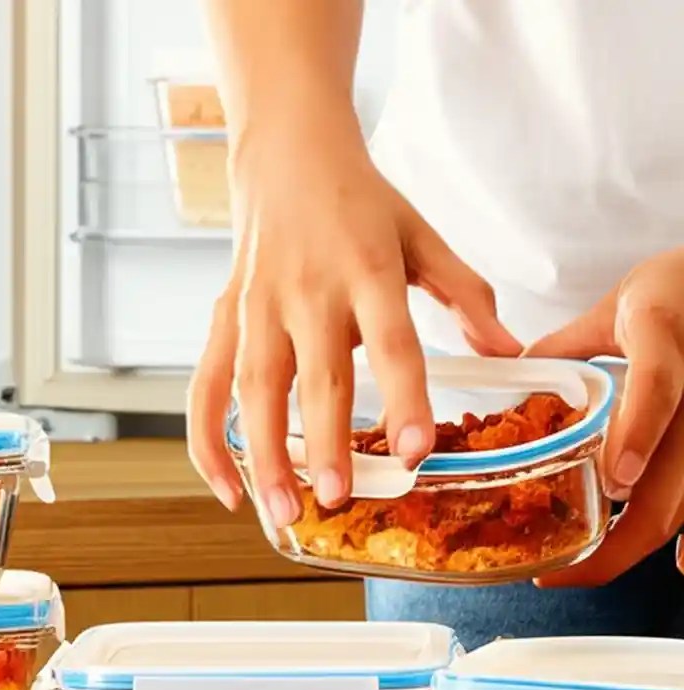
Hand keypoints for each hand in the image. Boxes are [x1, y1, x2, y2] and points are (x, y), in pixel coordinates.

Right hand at [186, 138, 521, 524]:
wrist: (285, 154)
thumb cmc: (357, 200)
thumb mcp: (421, 234)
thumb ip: (465, 292)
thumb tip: (508, 350)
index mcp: (366, 269)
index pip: (391, 341)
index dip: (404, 396)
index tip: (415, 448)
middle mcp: (306, 291)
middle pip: (313, 377)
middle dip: (323, 442)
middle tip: (336, 498)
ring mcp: (256, 306)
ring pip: (253, 390)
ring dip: (262, 454)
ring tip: (281, 512)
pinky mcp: (223, 317)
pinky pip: (205, 386)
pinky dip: (207, 438)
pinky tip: (226, 488)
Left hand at [525, 247, 683, 586]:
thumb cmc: (679, 289)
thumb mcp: (616, 308)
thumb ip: (564, 348)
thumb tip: (510, 379)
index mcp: (665, 337)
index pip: (658, 386)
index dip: (639, 434)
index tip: (618, 481)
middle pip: (678, 479)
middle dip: (623, 539)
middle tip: (562, 569)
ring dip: (643, 541)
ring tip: (587, 566)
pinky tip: (680, 563)